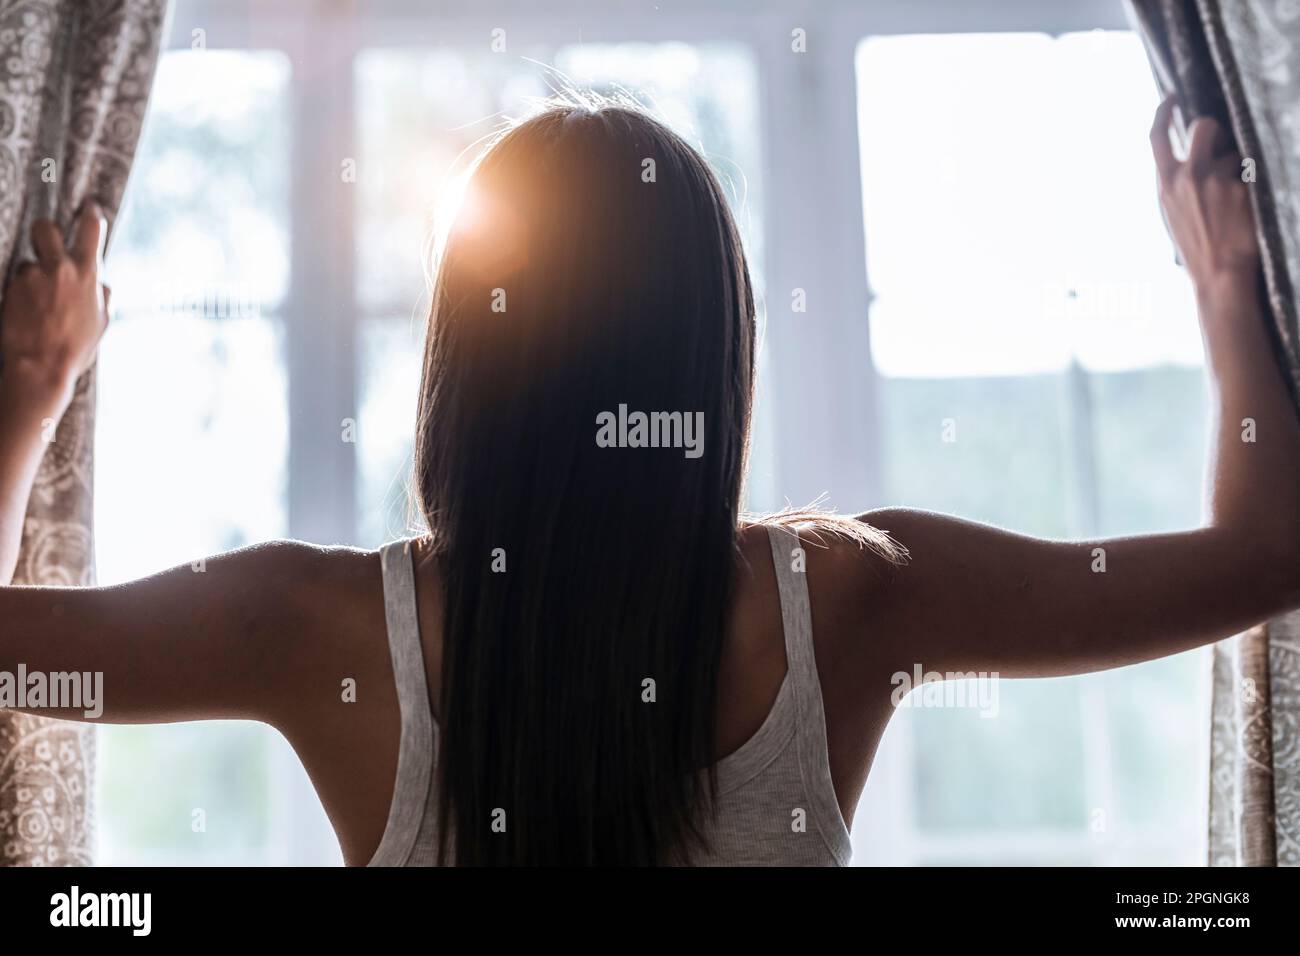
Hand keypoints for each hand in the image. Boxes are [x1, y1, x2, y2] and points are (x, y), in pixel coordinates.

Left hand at [0, 203, 109, 415]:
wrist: (40, 368)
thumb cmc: (75, 349)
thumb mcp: (101, 322)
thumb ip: (100, 294)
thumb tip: (99, 281)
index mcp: (87, 274)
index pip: (91, 229)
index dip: (90, 214)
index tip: (89, 208)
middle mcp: (58, 269)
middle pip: (45, 228)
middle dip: (44, 233)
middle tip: (45, 244)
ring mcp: (31, 277)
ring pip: (28, 262)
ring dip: (31, 276)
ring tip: (37, 303)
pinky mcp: (10, 288)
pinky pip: (15, 283)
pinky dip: (20, 296)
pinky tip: (26, 315)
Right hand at [1150, 96, 1259, 296]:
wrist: (1219, 274)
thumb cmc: (1197, 246)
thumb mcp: (1171, 213)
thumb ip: (1175, 182)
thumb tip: (1185, 156)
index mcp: (1164, 184)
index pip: (1157, 137)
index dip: (1164, 111)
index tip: (1171, 97)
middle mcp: (1186, 176)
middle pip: (1203, 126)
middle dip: (1214, 130)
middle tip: (1220, 145)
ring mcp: (1214, 180)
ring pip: (1233, 149)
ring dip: (1237, 162)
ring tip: (1236, 195)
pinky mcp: (1240, 187)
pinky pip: (1251, 171)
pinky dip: (1252, 184)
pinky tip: (1247, 208)